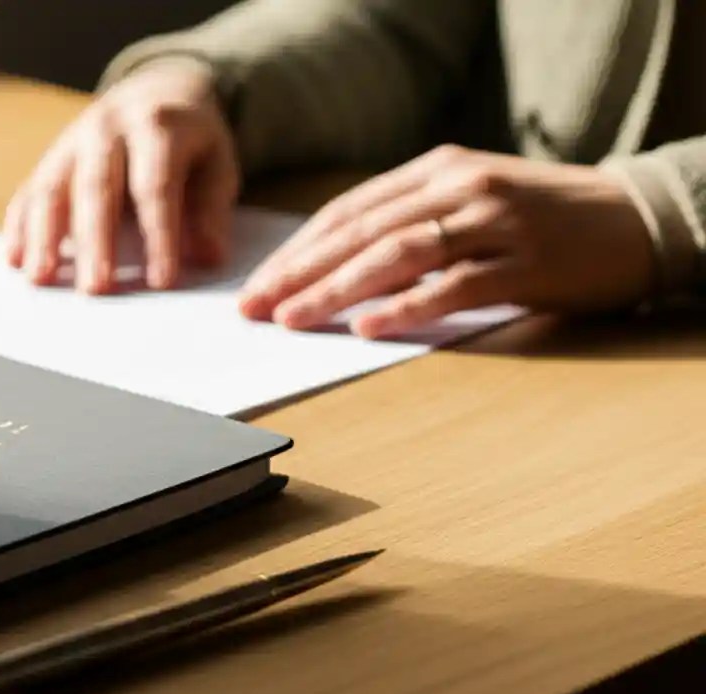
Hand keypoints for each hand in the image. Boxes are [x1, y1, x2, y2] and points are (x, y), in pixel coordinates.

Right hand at [4, 59, 238, 292]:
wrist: (155, 89)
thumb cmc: (190, 142)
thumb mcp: (216, 163)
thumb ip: (211, 208)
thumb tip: (208, 256)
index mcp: (157, 126)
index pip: (155, 186)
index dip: (159, 235)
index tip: (162, 282)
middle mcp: (107, 128)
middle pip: (97, 188)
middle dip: (95, 241)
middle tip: (95, 289)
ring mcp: (71, 141)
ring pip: (53, 187)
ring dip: (43, 235)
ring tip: (40, 278)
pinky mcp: (50, 157)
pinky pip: (29, 190)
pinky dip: (20, 226)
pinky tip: (15, 260)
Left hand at [238, 145, 654, 337]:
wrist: (636, 217)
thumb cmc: (540, 217)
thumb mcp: (469, 199)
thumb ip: (410, 221)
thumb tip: (334, 269)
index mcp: (437, 169)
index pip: (348, 212)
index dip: (297, 251)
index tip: (259, 285)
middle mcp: (459, 186)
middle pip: (361, 232)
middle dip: (300, 272)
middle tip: (255, 307)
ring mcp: (494, 222)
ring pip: (398, 254)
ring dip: (337, 289)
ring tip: (293, 318)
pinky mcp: (526, 262)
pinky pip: (455, 285)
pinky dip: (408, 306)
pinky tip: (368, 326)